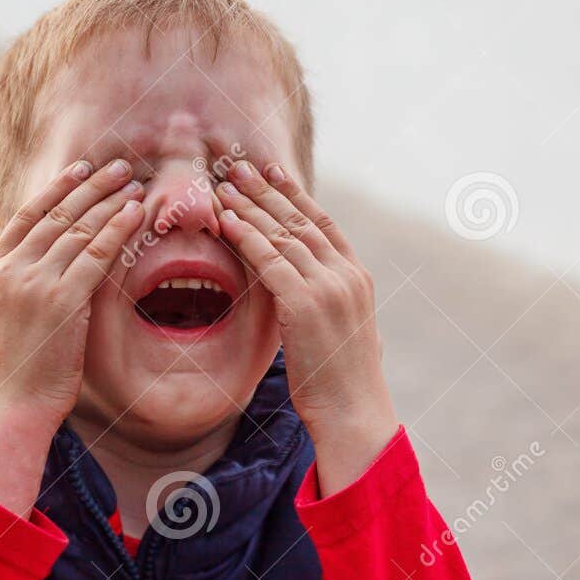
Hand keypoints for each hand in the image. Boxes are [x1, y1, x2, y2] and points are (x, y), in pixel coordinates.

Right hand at [0, 159, 144, 515]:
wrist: (12, 404)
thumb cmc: (11, 361)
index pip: (30, 213)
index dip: (59, 187)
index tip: (83, 168)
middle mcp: (13, 269)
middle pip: (59, 214)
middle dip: (93, 186)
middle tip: (122, 166)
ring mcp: (37, 284)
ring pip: (80, 230)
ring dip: (111, 203)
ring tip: (136, 185)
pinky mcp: (63, 302)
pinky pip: (97, 255)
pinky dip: (119, 230)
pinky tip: (137, 215)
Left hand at [216, 160, 398, 493]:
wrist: (354, 413)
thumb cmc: (342, 382)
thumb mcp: (340, 331)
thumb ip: (326, 302)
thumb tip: (305, 292)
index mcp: (357, 278)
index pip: (323, 223)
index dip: (294, 195)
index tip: (271, 173)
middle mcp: (345, 275)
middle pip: (299, 220)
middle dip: (266, 190)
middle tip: (237, 166)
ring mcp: (328, 287)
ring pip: (281, 234)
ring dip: (249, 207)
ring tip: (222, 186)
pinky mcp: (304, 304)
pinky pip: (268, 259)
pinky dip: (245, 236)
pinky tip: (225, 222)